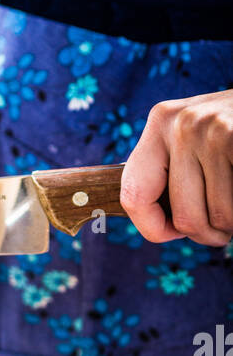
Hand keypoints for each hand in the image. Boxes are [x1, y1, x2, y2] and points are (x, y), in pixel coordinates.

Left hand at [121, 89, 232, 245]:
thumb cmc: (231, 132)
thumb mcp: (194, 138)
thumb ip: (171, 171)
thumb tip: (154, 226)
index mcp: (160, 122)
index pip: (133, 195)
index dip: (152, 228)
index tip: (173, 232)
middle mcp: (182, 123)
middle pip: (184, 215)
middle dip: (206, 233)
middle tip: (219, 230)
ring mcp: (213, 130)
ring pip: (218, 216)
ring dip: (231, 225)